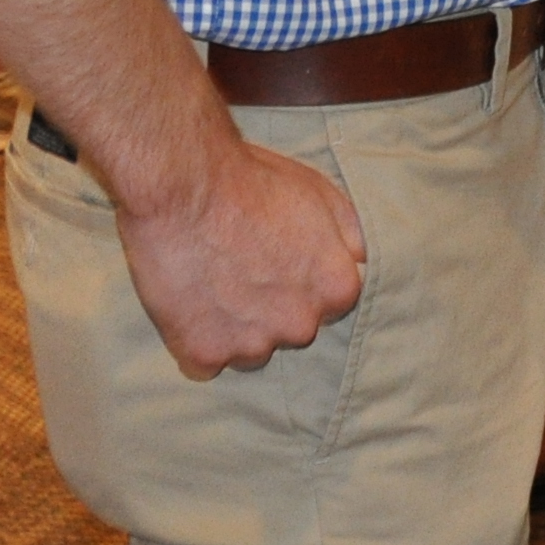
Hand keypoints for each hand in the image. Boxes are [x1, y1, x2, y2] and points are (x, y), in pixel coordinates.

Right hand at [118, 136, 368, 378]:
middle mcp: (301, 326)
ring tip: (209, 283)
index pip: (328, 305)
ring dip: (233, 329)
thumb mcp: (321, 193)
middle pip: (289, 330)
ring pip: (247, 351)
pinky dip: (194, 340)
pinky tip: (187, 304)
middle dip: (269, 308)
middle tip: (237, 268)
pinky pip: (204, 362)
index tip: (274, 262)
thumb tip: (362, 263)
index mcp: (336, 290)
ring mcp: (252, 346)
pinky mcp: (204, 355)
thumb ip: (350, 236)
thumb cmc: (250, 181)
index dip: (299, 282)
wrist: (182, 186)